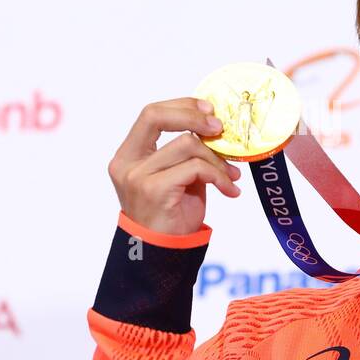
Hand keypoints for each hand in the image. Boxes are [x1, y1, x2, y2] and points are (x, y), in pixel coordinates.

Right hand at [108, 97, 241, 235]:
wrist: (164, 253)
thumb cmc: (172, 214)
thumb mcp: (178, 175)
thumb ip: (187, 151)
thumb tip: (216, 126)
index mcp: (128, 154)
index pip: (150, 114)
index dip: (182, 106)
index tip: (209, 111)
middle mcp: (127, 163)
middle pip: (157, 116)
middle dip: (193, 116)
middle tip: (220, 128)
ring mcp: (138, 176)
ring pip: (187, 144)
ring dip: (217, 159)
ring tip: (232, 175)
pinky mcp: (155, 190)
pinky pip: (196, 168)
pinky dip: (219, 176)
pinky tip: (229, 189)